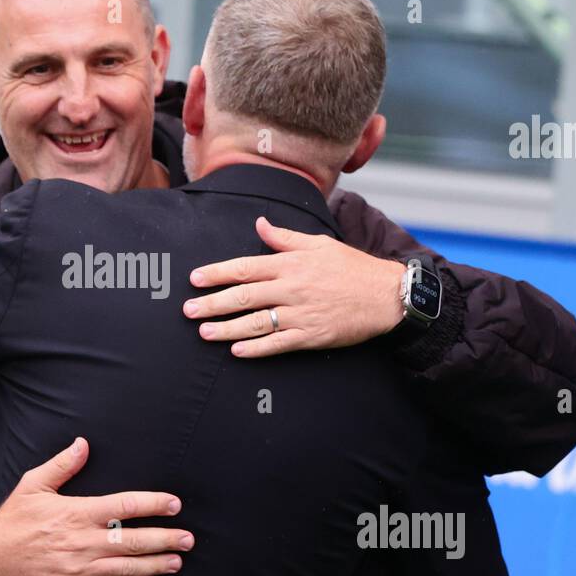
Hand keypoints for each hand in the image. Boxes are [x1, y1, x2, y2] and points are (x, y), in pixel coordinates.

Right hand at [0, 438, 193, 575]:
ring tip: (176, 562)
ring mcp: (79, 569)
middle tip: (188, 539)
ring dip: (155, 565)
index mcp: (77, 513)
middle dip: (165, 539)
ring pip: (126, 568)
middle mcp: (82, 542)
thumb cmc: (13, 519)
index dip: (153, 504)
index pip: (124, 507)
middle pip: (133, 540)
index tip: (175, 504)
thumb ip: (63, 465)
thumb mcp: (34, 484)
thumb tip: (84, 443)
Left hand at [183, 216, 406, 357]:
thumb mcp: (319, 244)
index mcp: (291, 264)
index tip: (195, 279)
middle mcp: (292, 288)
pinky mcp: (312, 336)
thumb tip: (259, 224)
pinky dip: (256, 349)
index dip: (218, 273)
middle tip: (188, 311)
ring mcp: (301, 314)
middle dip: (212, 304)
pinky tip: (236, 351)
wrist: (387, 295)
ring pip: (256, 322)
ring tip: (204, 332)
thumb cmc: (352, 267)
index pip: (246, 268)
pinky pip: (278, 344)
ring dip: (227, 329)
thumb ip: (285, 237)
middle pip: (244, 297)